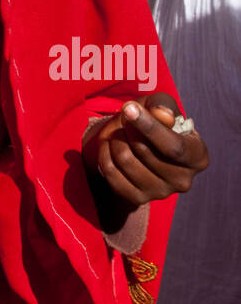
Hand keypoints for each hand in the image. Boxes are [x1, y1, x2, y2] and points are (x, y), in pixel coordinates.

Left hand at [82, 93, 208, 213]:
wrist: (146, 144)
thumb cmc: (158, 120)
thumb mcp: (163, 105)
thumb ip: (164, 106)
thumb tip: (163, 115)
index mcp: (197, 157)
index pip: (173, 146)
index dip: (149, 127)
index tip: (128, 108)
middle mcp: (183, 180)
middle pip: (143, 151)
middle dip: (127, 127)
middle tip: (125, 115)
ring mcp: (160, 192)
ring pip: (125, 160)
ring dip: (114, 138)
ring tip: (119, 130)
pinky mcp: (138, 198)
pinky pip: (111, 173)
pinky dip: (105, 153)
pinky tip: (110, 144)